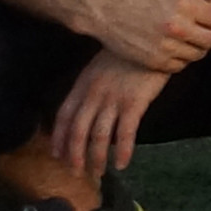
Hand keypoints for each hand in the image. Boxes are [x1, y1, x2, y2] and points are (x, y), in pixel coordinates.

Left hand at [46, 55, 172, 176]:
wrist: (154, 37)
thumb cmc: (130, 51)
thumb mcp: (102, 65)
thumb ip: (93, 85)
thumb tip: (88, 108)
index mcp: (84, 84)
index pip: (64, 115)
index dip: (59, 138)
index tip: (56, 155)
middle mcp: (94, 94)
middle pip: (78, 130)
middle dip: (74, 155)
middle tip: (76, 173)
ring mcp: (114, 99)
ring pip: (99, 136)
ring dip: (97, 158)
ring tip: (98, 173)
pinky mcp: (135, 103)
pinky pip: (125, 133)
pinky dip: (122, 151)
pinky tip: (122, 164)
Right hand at [77, 0, 210, 72]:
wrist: (106, 10)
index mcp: (184, 5)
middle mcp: (177, 28)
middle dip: (210, 35)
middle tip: (201, 30)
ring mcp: (166, 47)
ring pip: (198, 55)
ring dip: (196, 48)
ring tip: (187, 38)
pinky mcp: (155, 61)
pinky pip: (180, 66)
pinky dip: (181, 59)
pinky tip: (174, 48)